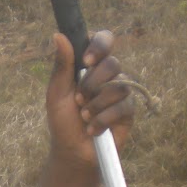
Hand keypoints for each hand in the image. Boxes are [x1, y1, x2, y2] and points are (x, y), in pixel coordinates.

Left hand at [45, 30, 134, 166]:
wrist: (72, 152)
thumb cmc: (63, 122)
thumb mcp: (57, 93)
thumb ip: (62, 65)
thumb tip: (58, 34)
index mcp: (91, 65)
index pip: (104, 40)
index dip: (99, 46)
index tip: (86, 61)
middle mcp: (109, 75)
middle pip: (113, 63)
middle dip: (93, 83)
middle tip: (79, 100)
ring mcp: (121, 92)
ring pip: (119, 86)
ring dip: (97, 104)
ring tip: (84, 118)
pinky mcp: (128, 111)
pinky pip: (123, 106)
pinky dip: (104, 119)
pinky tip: (93, 129)